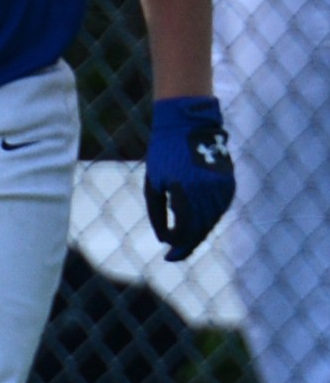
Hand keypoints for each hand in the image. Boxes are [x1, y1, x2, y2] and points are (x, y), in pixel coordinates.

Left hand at [146, 94, 235, 261]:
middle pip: (200, 228)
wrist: (189, 126)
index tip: (167, 256)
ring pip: (212, 221)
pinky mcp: (229, 183)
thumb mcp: (153, 184)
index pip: (185, 228)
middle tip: (174, 256)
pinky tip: (196, 225)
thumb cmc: (164, 155)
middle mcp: (207, 190)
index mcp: (185, 190)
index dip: (176, 245)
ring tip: (182, 241)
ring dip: (198, 233)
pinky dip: (208, 220)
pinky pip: (219, 209)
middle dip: (187, 244)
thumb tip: (164, 241)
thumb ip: (158, 213)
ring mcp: (221, 187)